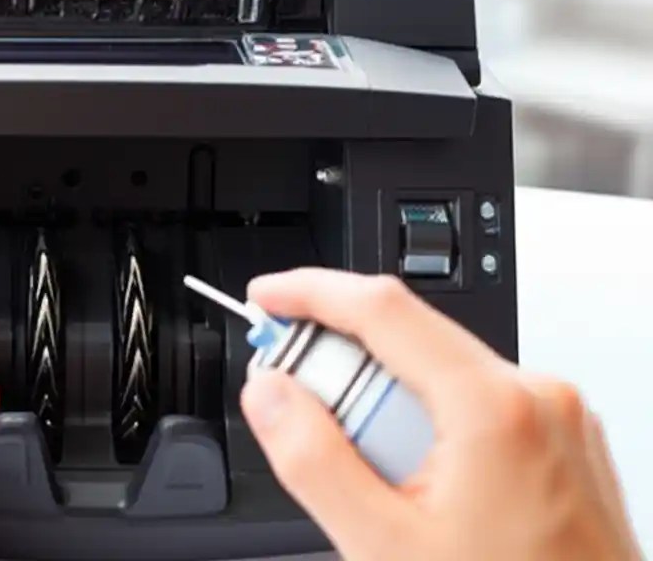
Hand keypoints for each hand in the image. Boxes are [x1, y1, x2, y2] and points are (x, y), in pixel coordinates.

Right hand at [241, 269, 640, 560]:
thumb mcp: (383, 546)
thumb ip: (314, 460)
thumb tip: (270, 395)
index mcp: (494, 408)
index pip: (382, 308)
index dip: (311, 292)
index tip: (267, 299)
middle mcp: (537, 396)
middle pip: (410, 340)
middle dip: (343, 368)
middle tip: (301, 414)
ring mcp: (558, 417)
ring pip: (439, 374)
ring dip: (384, 405)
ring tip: (373, 484)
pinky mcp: (562, 440)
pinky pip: (474, 403)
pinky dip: (426, 425)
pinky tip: (415, 488)